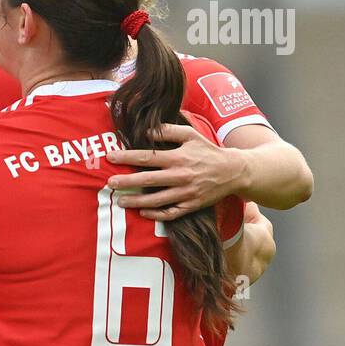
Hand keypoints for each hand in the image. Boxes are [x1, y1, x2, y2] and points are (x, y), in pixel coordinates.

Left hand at [106, 123, 247, 220]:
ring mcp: (186, 193)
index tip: (110, 157)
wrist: (234, 171)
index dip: (127, 157)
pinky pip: (171, 213)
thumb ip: (169, 131)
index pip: (147, 157)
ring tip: (120, 201)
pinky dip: (156, 214)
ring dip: (137, 201)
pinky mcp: (192, 205)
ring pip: (157, 200)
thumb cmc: (208, 151)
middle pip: (148, 180)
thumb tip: (147, 132)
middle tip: (110, 183)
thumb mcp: (191, 135)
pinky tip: (143, 212)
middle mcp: (181, 176)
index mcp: (178, 157)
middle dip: (127, 182)